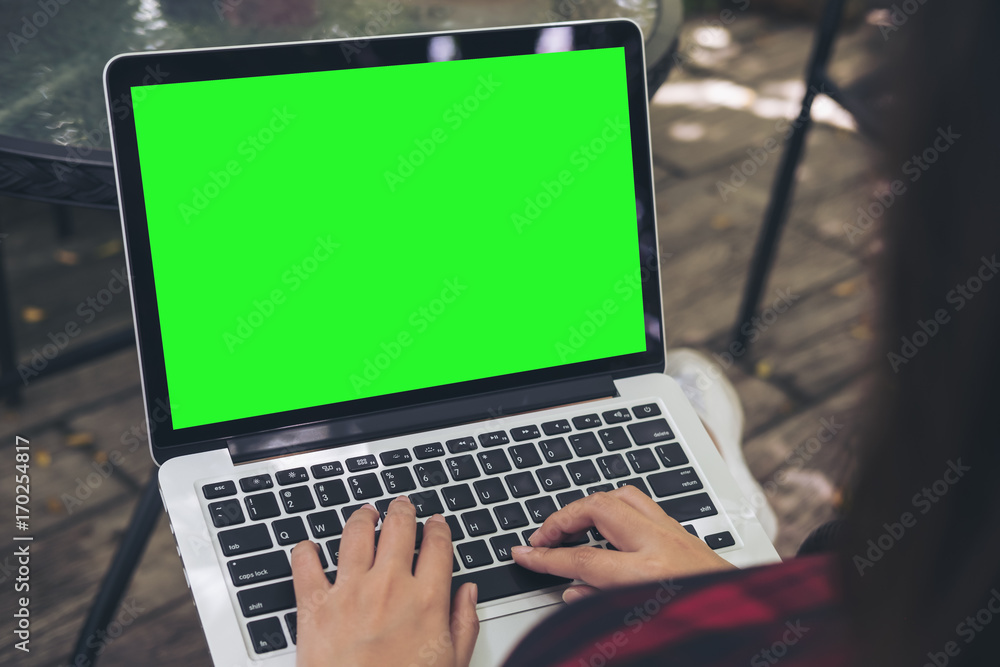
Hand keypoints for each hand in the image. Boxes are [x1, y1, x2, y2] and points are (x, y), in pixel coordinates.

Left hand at [291, 497, 478, 666]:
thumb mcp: (452, 664)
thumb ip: (464, 624)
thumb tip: (468, 594)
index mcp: (426, 600)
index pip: (438, 545)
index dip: (438, 528)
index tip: (436, 524)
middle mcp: (389, 587)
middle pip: (399, 528)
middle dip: (402, 511)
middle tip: (401, 506)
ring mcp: (350, 592)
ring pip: (356, 534)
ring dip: (362, 518)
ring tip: (365, 514)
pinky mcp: (314, 606)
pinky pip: (305, 565)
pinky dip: (304, 551)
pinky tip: (308, 547)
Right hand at [511, 486, 734, 601]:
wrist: (750, 620)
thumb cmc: (704, 623)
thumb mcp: (641, 622)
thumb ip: (601, 603)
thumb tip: (572, 588)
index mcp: (648, 572)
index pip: (582, 559)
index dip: (546, 557)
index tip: (523, 554)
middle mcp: (661, 544)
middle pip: (597, 508)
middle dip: (562, 518)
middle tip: (542, 537)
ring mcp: (675, 534)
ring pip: (622, 495)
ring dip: (590, 506)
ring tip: (571, 525)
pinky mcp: (684, 534)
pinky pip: (643, 505)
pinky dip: (617, 508)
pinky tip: (607, 526)